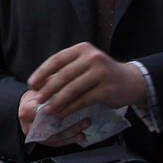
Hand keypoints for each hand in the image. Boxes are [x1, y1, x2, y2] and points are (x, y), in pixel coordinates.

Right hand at [18, 88, 89, 147]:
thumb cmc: (35, 95)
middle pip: (51, 129)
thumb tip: (66, 80)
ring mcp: (36, 136)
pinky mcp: (43, 141)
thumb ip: (50, 84)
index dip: (59, 109)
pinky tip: (80, 135)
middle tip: (85, 119)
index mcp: (26, 111)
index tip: (72, 106)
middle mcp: (29, 126)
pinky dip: (70, 140)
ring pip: (56, 138)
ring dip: (73, 133)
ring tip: (85, 125)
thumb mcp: (40, 85)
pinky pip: (58, 143)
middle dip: (70, 125)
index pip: (43, 112)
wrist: (27, 106)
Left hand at [28, 43, 146, 118]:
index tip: (32, 84)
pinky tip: (62, 114)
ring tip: (47, 110)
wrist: (130, 81)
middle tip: (37, 99)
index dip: (42, 72)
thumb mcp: (85, 64)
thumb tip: (40, 84)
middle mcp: (92, 58)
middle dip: (48, 89)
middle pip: (63, 75)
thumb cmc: (102, 73)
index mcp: (83, 49)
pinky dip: (70, 108)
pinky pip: (83, 100)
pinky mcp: (106, 89)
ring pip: (72, 89)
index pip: (57, 59)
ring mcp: (100, 73)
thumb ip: (67, 70)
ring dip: (57, 101)